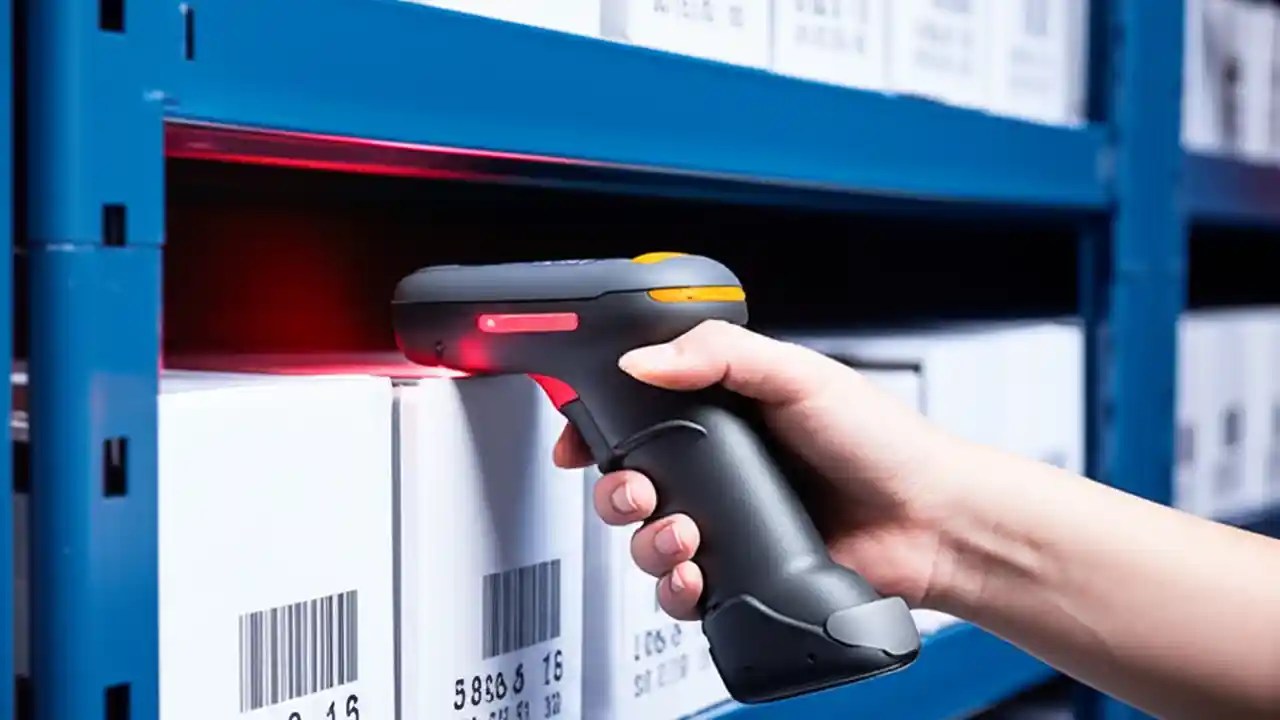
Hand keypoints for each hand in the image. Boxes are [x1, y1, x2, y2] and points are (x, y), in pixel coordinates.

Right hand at [553, 320, 973, 620]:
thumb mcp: (797, 375)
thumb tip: (643, 361)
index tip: (575, 435)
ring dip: (648, 542)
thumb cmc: (882, 443)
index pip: (637, 413)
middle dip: (616, 491)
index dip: (596, 425)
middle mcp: (718, 469)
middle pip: (628, 481)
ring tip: (683, 535)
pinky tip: (698, 575)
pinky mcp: (740, 574)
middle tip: (638, 490)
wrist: (932, 523)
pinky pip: (681, 590)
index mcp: (723, 411)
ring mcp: (727, 523)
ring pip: (647, 540)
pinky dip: (675, 588)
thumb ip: (718, 356)